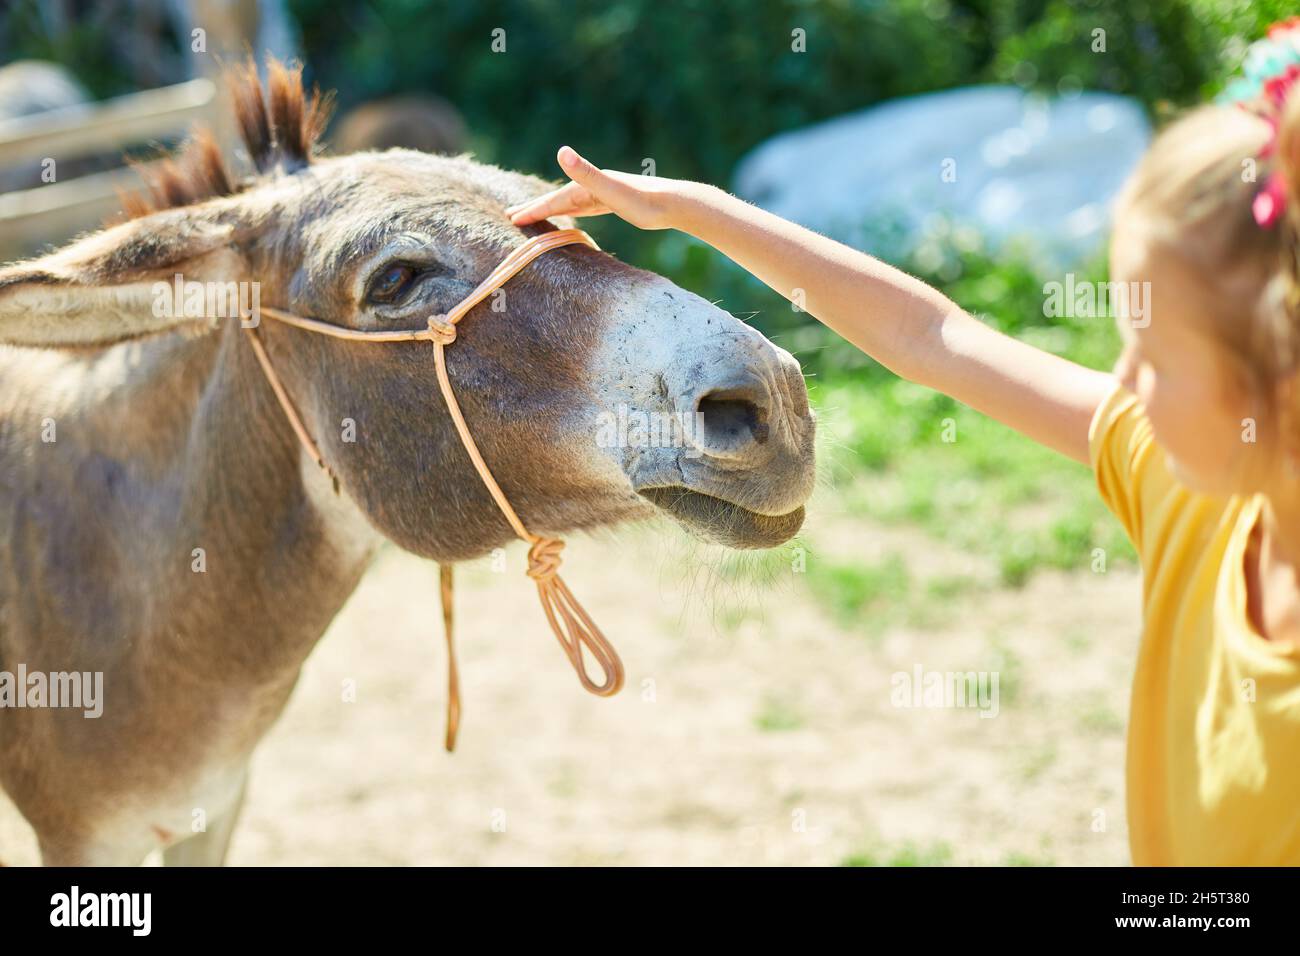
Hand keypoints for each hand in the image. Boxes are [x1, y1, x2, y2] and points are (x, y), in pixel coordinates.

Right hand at [505, 146, 692, 230]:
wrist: (675, 203)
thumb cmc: (644, 202)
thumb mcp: (611, 190)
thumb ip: (586, 173)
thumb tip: (562, 152)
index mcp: (588, 186)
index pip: (553, 200)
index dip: (532, 210)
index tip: (511, 219)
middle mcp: (594, 186)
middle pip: (558, 200)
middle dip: (535, 208)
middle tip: (512, 216)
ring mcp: (605, 193)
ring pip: (570, 204)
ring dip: (552, 209)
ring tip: (535, 215)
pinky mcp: (616, 203)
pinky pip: (586, 208)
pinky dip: (573, 211)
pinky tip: (572, 215)